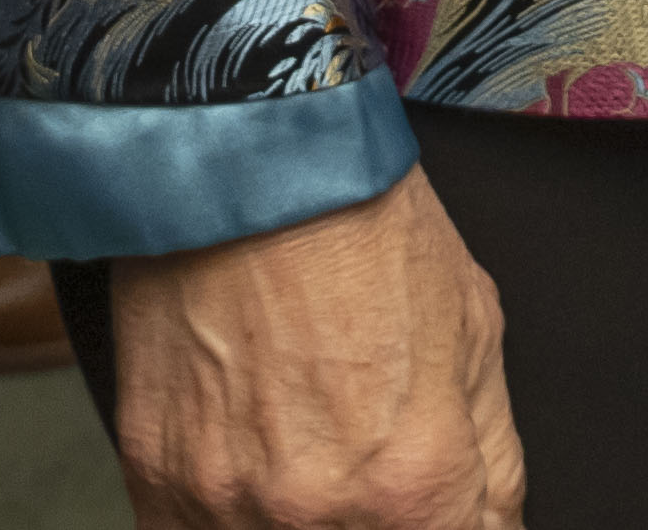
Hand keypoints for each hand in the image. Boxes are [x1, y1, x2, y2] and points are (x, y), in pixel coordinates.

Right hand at [101, 169, 522, 529]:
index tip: (434, 507)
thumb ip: (490, 459)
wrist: (247, 155)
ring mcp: (227, 505)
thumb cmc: (362, 225)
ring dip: (300, 520)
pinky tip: (248, 468)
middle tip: (363, 457)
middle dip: (378, 521)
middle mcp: (318, 515)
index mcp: (415, 484)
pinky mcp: (156, 480)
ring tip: (304, 449)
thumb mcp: (474, 330)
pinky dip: (225, 519)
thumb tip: (491, 526)